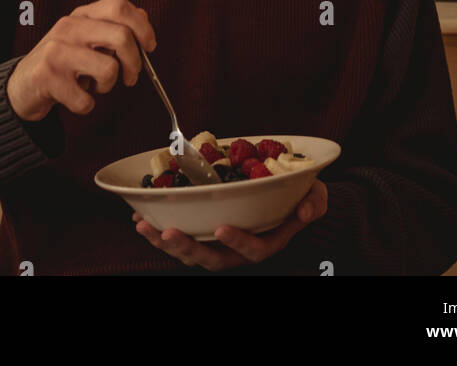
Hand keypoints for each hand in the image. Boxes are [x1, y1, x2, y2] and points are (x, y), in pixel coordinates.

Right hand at [6, 0, 155, 123]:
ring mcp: (57, 52)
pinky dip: (87, 105)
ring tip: (93, 85)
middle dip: (135, 62)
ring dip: (108, 86)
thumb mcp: (85, 37)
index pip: (119, 6)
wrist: (21, 86)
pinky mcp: (48, 79)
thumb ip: (112, 26)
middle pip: (121, 37)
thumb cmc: (61, 62)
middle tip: (130, 77)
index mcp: (81, 15)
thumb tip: (143, 16)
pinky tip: (75, 97)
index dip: (142, 26)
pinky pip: (87, 100)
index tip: (150, 46)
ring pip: (109, 70)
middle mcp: (68, 28)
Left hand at [133, 179, 327, 269]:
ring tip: (145, 227)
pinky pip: (181, 239)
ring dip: (166, 243)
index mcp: (268, 240)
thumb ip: (313, 202)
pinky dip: (160, 232)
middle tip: (168, 232)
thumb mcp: (316, 196)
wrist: (288, 200)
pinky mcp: (204, 234)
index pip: (254, 249)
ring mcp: (220, 244)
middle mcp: (241, 248)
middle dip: (189, 248)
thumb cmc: (301, 197)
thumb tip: (305, 209)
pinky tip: (141, 221)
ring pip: (191, 253)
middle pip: (214, 259)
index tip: (221, 227)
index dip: (238, 242)